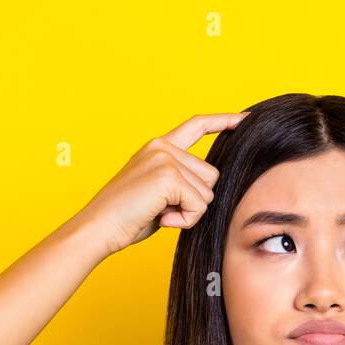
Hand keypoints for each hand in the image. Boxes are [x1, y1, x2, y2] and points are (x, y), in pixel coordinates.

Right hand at [71, 111, 248, 257]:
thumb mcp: (159, 193)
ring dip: (190, 212)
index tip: (245, 118)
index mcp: (158, 147)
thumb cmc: (126, 217)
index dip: (223, 121)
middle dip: (196, 200)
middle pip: (212, 175)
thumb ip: (182, 183)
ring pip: (208, 192)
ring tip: (160, 213)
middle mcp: (162, 147)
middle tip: (165, 210)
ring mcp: (165, 159)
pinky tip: (163, 219)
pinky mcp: (168, 176)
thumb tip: (210, 189)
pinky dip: (186, 220)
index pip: (197, 126)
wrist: (99, 226)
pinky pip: (199, 206)